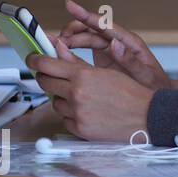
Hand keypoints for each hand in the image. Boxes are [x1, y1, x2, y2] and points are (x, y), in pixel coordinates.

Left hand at [27, 36, 156, 141]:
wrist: (146, 116)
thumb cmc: (130, 93)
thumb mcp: (105, 72)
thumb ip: (77, 62)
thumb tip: (57, 48)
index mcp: (83, 75)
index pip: (46, 64)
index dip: (35, 60)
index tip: (31, 58)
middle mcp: (76, 94)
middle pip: (45, 82)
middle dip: (46, 77)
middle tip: (51, 76)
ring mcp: (76, 112)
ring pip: (54, 102)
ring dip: (61, 98)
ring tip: (80, 97)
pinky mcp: (78, 128)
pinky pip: (64, 119)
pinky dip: (71, 114)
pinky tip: (86, 111)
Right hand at [54, 0, 174, 90]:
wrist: (158, 93)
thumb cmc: (155, 85)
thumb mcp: (145, 75)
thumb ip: (130, 61)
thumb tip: (115, 45)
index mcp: (129, 42)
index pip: (105, 25)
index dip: (86, 15)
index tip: (70, 5)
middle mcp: (119, 42)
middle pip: (92, 30)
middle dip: (73, 31)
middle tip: (57, 40)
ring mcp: (111, 48)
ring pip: (87, 38)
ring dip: (71, 39)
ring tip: (55, 45)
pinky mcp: (105, 57)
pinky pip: (86, 49)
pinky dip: (73, 49)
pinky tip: (61, 52)